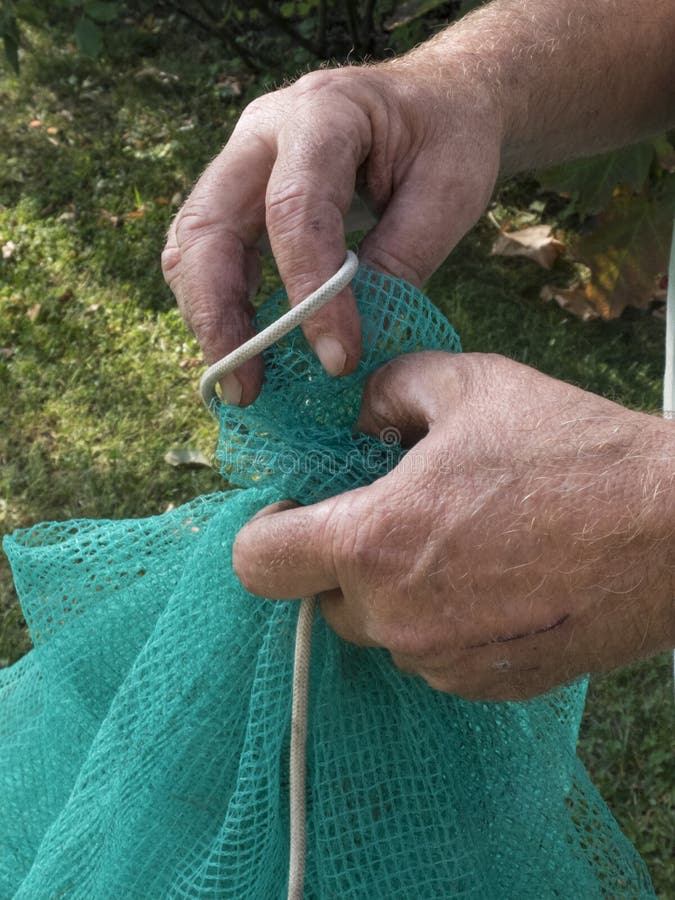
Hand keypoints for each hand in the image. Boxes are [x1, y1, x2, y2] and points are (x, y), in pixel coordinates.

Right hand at [161, 64, 500, 404]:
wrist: (435, 101)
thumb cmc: (448, 138)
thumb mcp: (449, 192)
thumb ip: (401, 258)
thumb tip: (350, 341)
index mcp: (323, 113)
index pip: (296, 210)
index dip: (311, 294)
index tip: (339, 361)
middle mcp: (263, 132)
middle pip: (208, 226)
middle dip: (220, 316)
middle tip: (247, 390)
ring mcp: (241, 162)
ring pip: (192, 244)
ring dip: (209, 318)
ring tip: (244, 384)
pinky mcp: (239, 195)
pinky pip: (208, 254)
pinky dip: (220, 306)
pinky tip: (248, 349)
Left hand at [233, 352, 674, 699]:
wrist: (674, 530)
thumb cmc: (570, 452)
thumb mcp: (468, 384)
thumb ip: (388, 391)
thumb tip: (361, 419)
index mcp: (372, 541)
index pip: (257, 562)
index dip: (268, 531)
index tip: (303, 511)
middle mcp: (395, 617)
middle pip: (324, 597)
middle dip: (347, 557)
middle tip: (402, 513)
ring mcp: (442, 661)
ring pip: (381, 628)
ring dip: (399, 591)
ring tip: (464, 541)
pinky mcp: (487, 686)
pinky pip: (433, 653)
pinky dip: (445, 620)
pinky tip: (498, 578)